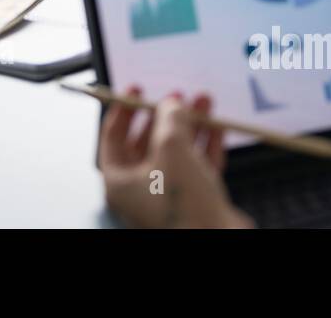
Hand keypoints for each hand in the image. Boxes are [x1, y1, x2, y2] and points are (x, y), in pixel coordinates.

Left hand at [98, 88, 253, 228]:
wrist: (217, 241)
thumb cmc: (183, 204)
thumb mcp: (171, 147)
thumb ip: (170, 119)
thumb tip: (172, 104)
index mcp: (119, 182)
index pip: (113, 138)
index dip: (125, 110)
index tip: (136, 90)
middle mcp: (141, 191)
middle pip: (148, 142)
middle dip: (165, 116)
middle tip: (176, 96)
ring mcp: (169, 196)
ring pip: (178, 152)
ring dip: (191, 124)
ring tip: (204, 101)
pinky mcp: (196, 201)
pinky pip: (199, 166)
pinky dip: (207, 144)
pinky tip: (216, 126)